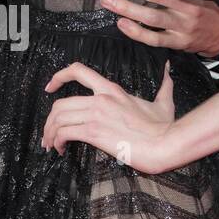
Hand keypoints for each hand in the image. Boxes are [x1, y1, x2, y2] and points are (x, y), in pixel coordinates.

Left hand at [42, 60, 175, 172]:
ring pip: (58, 118)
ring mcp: (96, 115)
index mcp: (112, 89)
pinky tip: (60, 148)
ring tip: (51, 144)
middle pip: (60, 103)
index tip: (50, 87)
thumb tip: (169, 70)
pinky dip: (56, 141)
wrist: (164, 143)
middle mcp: (100, 99)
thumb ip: (164, 85)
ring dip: (50, 132)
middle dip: (49, 120)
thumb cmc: (163, 127)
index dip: (59, 77)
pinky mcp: (94, 132)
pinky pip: (64, 133)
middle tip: (49, 132)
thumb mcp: (163, 102)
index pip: (78, 71)